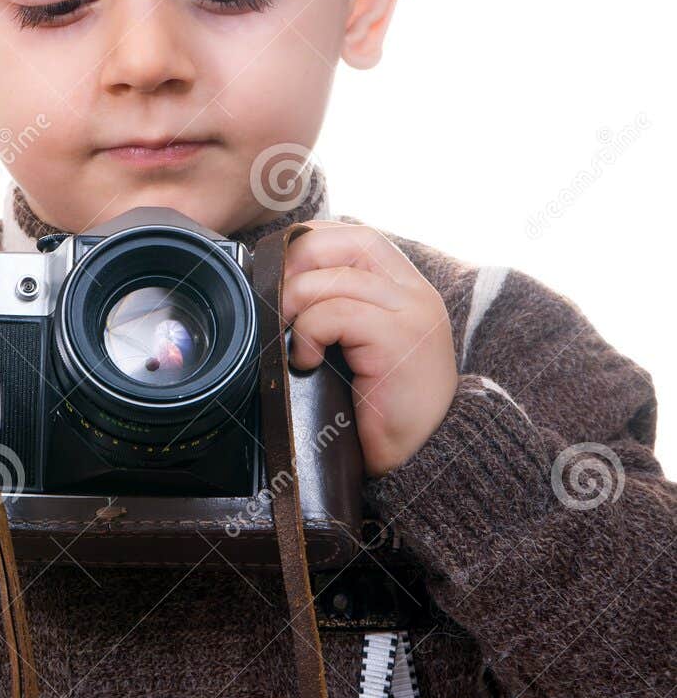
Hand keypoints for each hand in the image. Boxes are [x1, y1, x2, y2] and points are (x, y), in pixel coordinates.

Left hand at [280, 221, 458, 476]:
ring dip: (296, 305)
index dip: (314, 243)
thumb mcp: (360, 349)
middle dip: (300, 262)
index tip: (281, 270)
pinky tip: (306, 362)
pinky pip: (336, 314)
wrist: (421, 460)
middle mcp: (415, 293)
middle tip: (276, 300)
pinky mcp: (399, 338)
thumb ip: (340, 310)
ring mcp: (411, 313)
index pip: (357, 236)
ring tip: (291, 341)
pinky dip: (309, 334)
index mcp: (407, 290)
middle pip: (349, 242)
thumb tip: (282, 285)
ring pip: (334, 279)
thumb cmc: (382, 410)